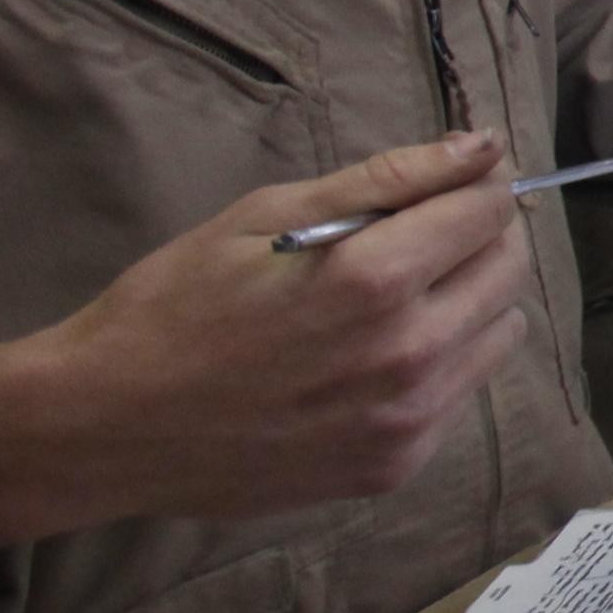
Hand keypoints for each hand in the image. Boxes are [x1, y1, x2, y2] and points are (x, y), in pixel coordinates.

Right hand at [0, 135, 537, 584]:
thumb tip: (481, 146)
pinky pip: (460, 394)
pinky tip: (370, 357)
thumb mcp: (265, 216)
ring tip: (395, 295)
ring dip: (468, 301)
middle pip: (508, 268)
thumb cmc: (174, 304)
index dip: (478, 181)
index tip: (458, 175)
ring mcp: (406, 420)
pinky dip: (439, 364)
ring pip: (499, 333)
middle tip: (422, 229)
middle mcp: (407, 355)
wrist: (104, 425)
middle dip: (480, 235)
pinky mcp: (393, 466)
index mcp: (375, 280)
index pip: (488, 209)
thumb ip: (386, 179)